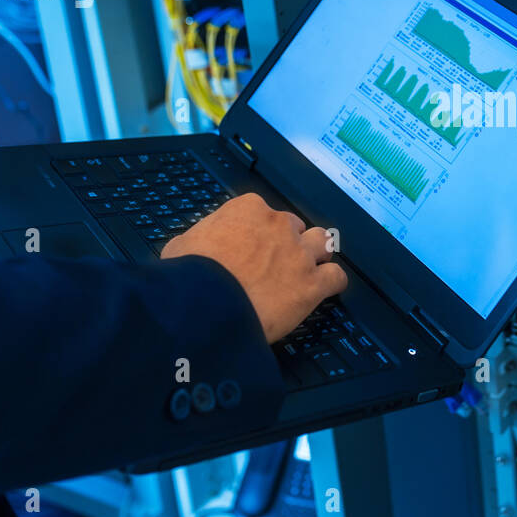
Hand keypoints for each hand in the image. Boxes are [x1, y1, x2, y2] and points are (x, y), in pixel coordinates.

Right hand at [162, 193, 346, 342]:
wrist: (206, 305)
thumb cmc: (189, 276)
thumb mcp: (180, 246)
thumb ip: (198, 239)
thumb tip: (194, 247)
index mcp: (248, 210)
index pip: (262, 213)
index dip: (257, 233)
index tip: (251, 248)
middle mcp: (279, 226)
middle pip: (294, 227)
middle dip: (287, 243)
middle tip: (275, 263)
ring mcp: (299, 254)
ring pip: (322, 244)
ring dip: (316, 255)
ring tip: (307, 269)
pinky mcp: (312, 284)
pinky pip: (336, 277)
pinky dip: (332, 283)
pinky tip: (324, 289)